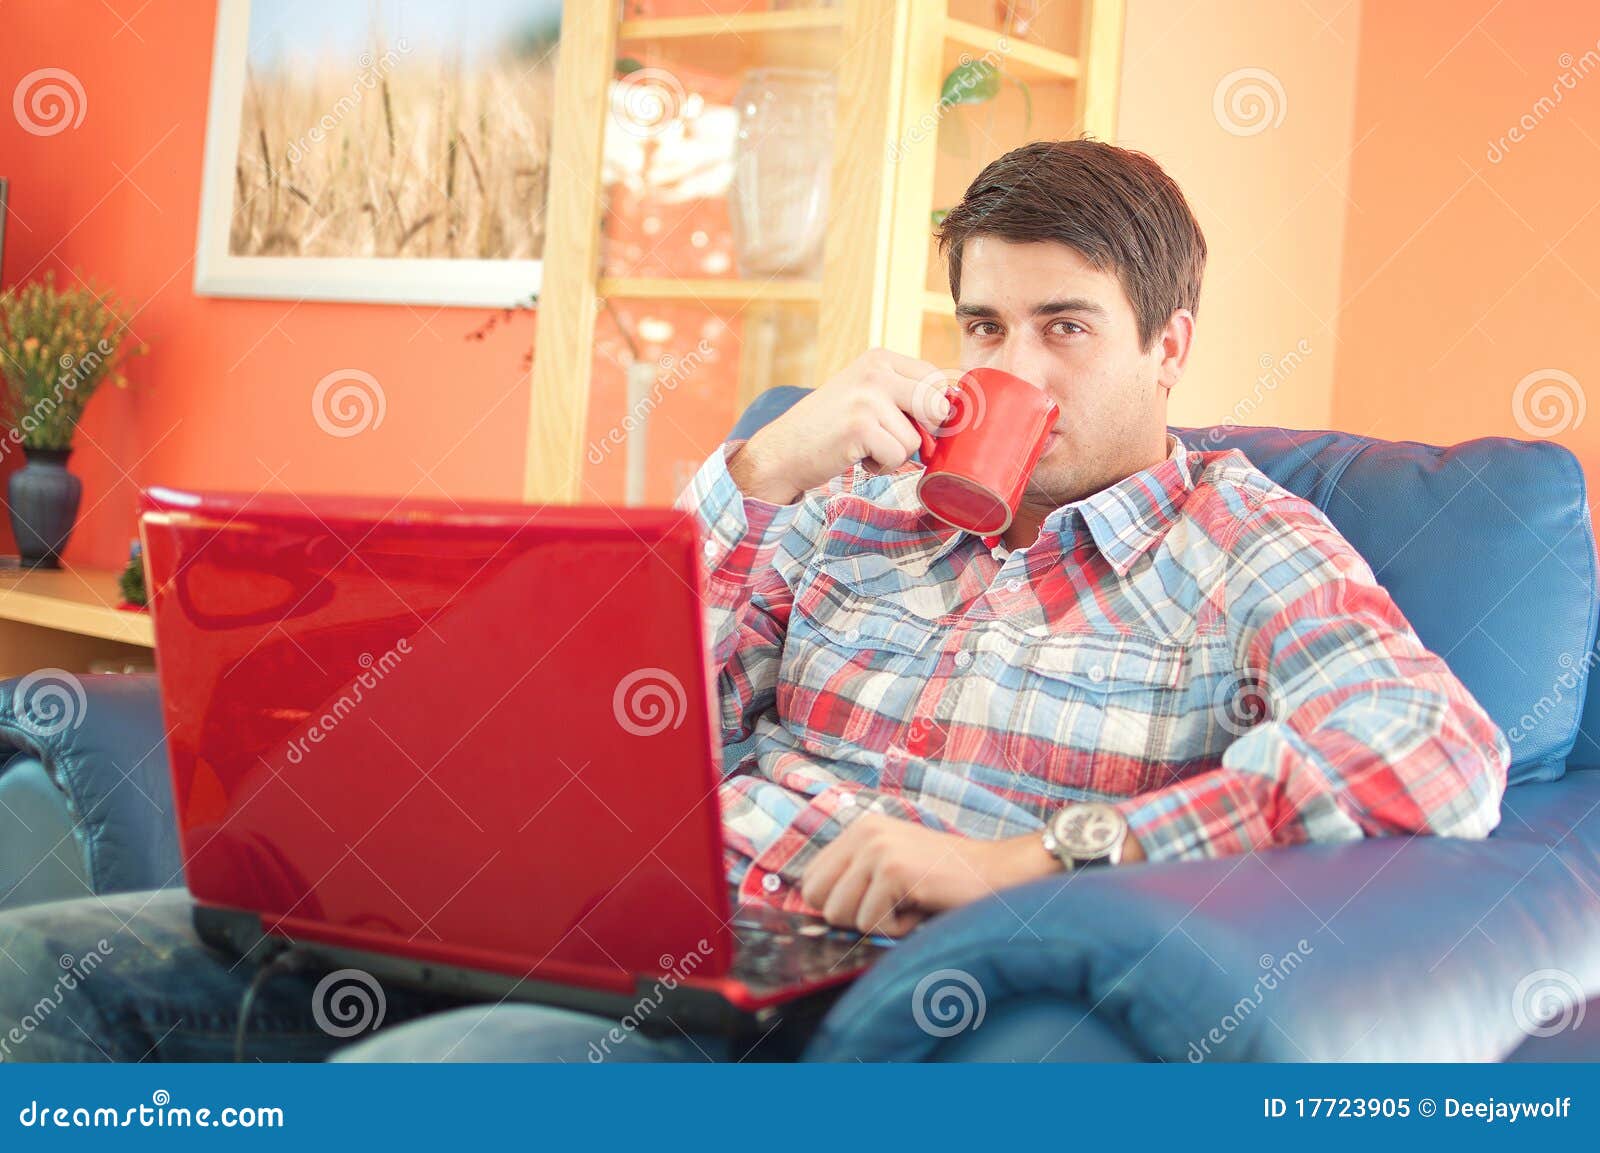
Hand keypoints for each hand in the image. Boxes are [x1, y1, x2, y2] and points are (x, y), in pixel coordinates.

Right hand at [727, 348, 952, 503]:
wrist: (784, 450)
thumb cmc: (830, 428)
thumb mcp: (866, 395)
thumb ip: (903, 394)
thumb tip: (956, 410)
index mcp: (880, 358)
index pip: (936, 379)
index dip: (935, 410)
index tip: (917, 425)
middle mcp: (875, 371)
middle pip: (937, 405)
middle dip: (923, 432)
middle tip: (893, 439)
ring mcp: (867, 396)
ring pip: (917, 439)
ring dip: (895, 454)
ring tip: (866, 448)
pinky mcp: (860, 425)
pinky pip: (898, 456)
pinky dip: (881, 467)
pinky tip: (858, 457)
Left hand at [799, 813, 1059, 936]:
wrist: (999, 873)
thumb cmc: (947, 881)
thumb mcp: (892, 868)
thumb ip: (855, 881)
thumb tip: (815, 915)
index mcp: (860, 830)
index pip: (810, 880)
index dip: (834, 905)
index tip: (868, 907)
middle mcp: (864, 833)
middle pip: (819, 900)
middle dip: (852, 918)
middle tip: (892, 907)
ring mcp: (877, 849)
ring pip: (842, 916)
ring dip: (878, 923)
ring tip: (910, 903)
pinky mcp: (892, 870)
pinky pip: (871, 924)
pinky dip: (898, 929)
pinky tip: (923, 906)